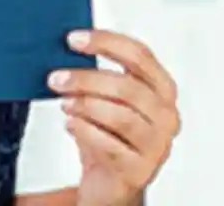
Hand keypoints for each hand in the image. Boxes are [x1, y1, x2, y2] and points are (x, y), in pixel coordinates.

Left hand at [48, 30, 179, 205]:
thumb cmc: (111, 136)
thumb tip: (68, 49)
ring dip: (85, 105)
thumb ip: (98, 76)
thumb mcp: (109, 101)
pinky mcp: (139, 170)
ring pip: (120, 116)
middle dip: (86, 79)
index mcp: (162, 89)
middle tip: (57, 79)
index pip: (139, 56)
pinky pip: (110, 146)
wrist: (111, 184)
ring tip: (64, 103)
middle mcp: (166, 116)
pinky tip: (71, 124)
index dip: (106, 42)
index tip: (74, 39)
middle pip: (127, 87)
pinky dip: (85, 131)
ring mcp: (156, 146)